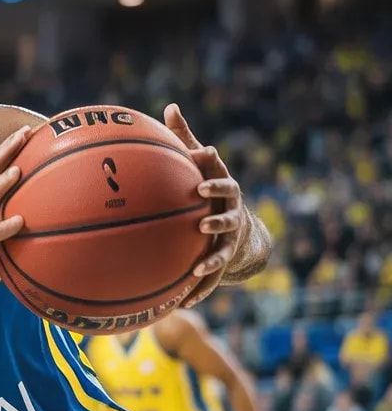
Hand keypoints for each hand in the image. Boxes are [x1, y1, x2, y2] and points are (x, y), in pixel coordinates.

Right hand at [0, 124, 31, 321]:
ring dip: (1, 184)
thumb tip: (51, 222)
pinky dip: (3, 228)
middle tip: (23, 134)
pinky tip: (20, 221)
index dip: (6, 152)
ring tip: (19, 170)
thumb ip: (18, 230)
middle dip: (4, 153)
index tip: (26, 132)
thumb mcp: (3, 246)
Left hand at [164, 103, 248, 305]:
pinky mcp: (221, 262)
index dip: (213, 169)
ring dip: (212, 259)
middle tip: (202, 219)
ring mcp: (228, 239)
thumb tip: (169, 107)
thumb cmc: (208, 188)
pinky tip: (182, 303)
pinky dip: (200, 290)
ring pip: (223, 251)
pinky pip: (211, 278)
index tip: (200, 161)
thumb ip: (183, 140)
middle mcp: (229, 214)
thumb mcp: (198, 164)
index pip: (221, 176)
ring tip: (198, 268)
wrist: (240, 229)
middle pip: (228, 213)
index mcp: (222, 189)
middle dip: (218, 215)